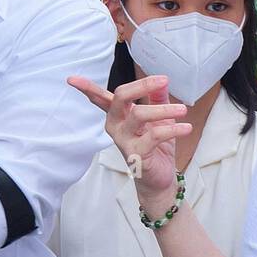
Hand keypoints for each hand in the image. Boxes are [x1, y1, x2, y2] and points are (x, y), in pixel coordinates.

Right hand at [68, 73, 190, 210]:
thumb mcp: (159, 119)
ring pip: (139, 114)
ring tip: (183, 110)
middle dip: (142, 85)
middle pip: (120, 97)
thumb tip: (161, 81)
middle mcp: (116, 125)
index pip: (100, 98)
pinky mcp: (136, 153)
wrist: (160, 177)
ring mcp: (124, 140)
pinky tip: (185, 128)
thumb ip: (157, 99)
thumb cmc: (156, 147)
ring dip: (164, 110)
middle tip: (163, 80)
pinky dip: (173, 129)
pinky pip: (154, 135)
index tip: (71, 79)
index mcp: (118, 115)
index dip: (86, 88)